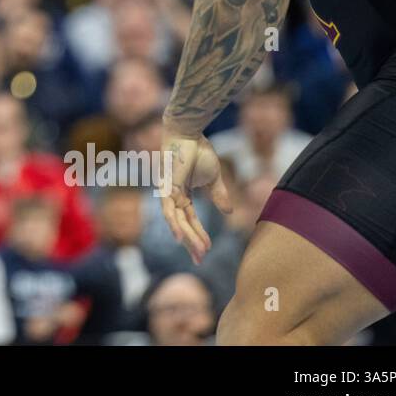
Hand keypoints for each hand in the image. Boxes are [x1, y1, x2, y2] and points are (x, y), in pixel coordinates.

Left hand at [159, 128, 231, 264]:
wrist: (190, 134)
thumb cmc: (199, 151)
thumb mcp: (214, 178)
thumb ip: (219, 195)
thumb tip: (229, 213)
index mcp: (183, 195)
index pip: (190, 220)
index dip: (199, 235)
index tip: (206, 251)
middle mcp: (174, 197)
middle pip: (183, 225)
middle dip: (192, 243)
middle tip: (200, 260)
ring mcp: (168, 193)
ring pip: (177, 221)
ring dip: (188, 238)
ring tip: (198, 253)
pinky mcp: (166, 187)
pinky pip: (168, 210)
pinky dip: (174, 224)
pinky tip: (179, 238)